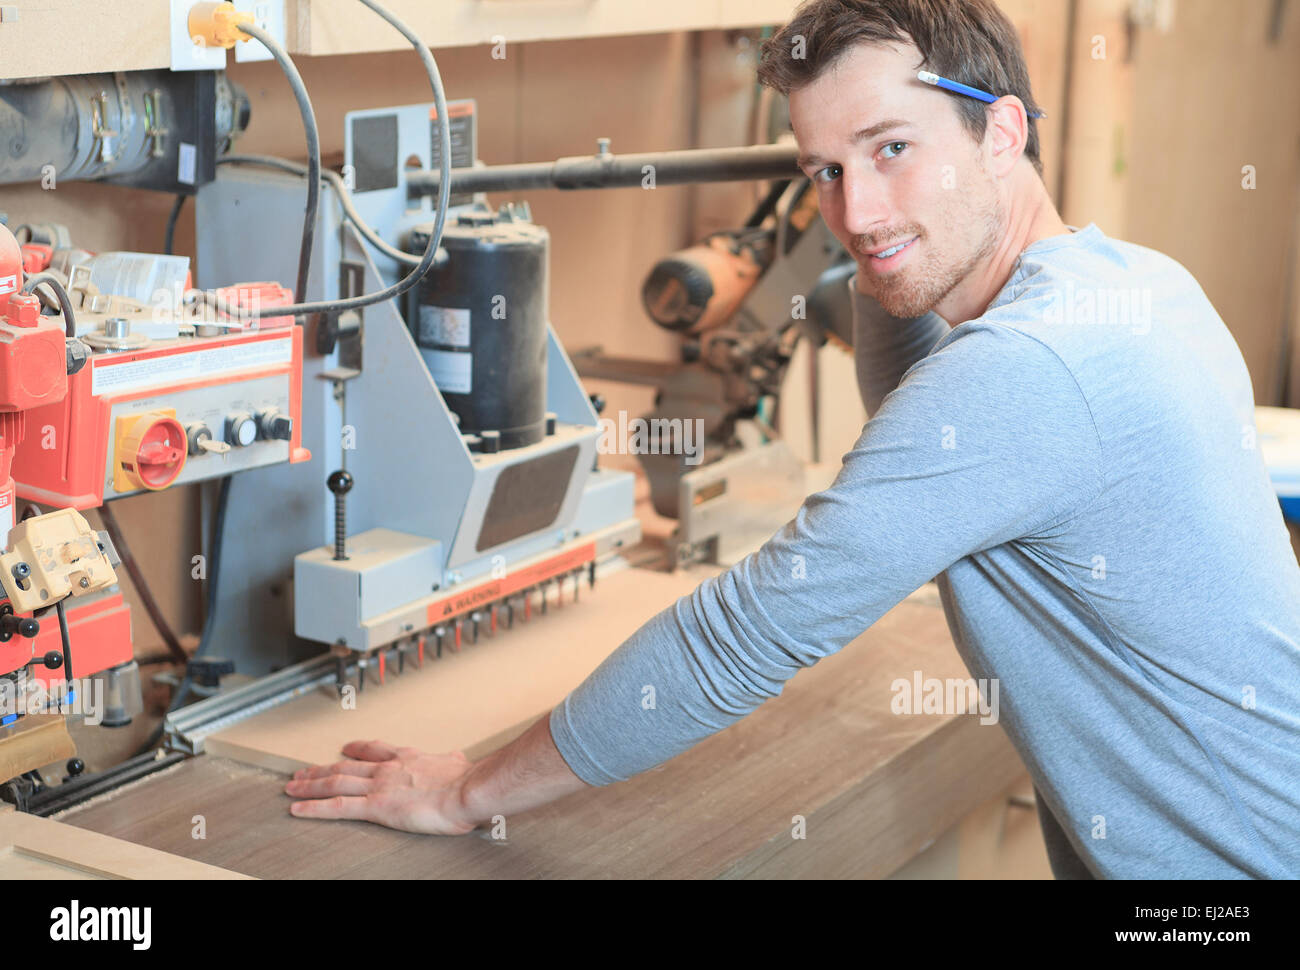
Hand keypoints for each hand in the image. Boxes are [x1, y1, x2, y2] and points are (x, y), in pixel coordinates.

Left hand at [284, 739, 478, 834]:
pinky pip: (337, 807)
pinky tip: (297, 808)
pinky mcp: (375, 807)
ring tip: (292, 785)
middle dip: (322, 769)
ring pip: (335, 783)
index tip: (346, 748)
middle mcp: (388, 769)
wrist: (467, 790)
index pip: (376, 750)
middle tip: (303, 770)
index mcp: (408, 758)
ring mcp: (379, 787)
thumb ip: (452, 762)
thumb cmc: (467, 781)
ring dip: (310, 784)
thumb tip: (458, 759)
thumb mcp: (458, 764)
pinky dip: (314, 807)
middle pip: (346, 767)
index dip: (357, 748)